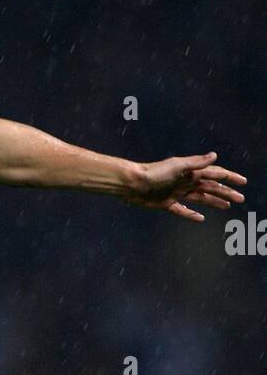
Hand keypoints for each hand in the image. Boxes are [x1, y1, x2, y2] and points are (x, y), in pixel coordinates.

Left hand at [127, 152, 246, 221]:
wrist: (132, 184)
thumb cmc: (153, 173)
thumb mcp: (177, 166)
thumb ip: (196, 163)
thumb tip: (215, 156)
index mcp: (191, 172)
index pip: (215, 174)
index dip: (230, 178)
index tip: (243, 182)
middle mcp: (186, 182)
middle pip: (211, 187)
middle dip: (226, 192)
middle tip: (240, 199)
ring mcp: (177, 193)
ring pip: (201, 198)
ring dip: (214, 202)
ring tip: (227, 206)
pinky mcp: (166, 204)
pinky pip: (183, 210)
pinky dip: (192, 215)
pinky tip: (201, 219)